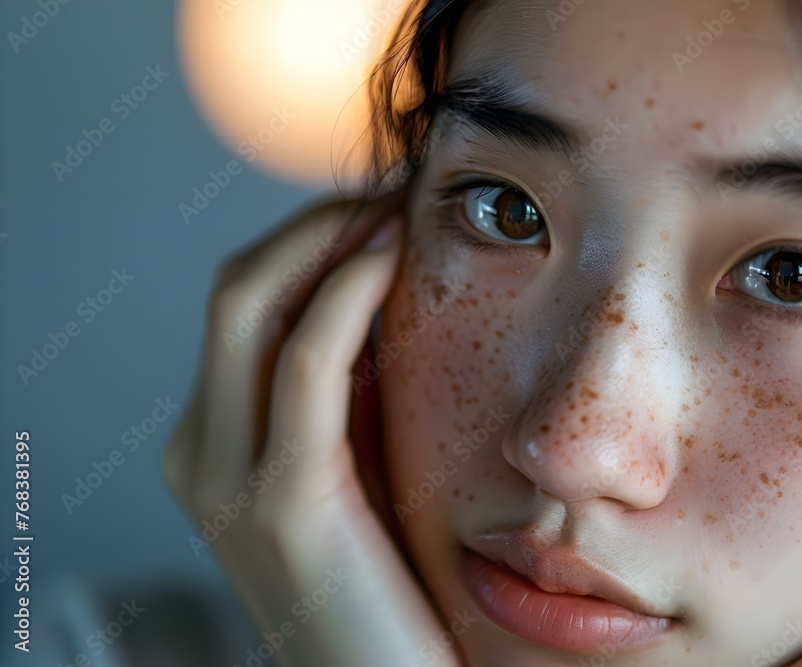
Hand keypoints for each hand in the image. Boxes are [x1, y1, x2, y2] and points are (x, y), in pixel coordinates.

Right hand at [164, 196, 463, 666]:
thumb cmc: (390, 579)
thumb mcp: (355, 467)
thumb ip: (347, 394)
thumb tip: (376, 291)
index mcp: (215, 444)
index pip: (244, 304)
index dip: (305, 240)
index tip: (374, 206)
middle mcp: (202, 453)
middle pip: (238, 289)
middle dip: (312, 225)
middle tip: (388, 192)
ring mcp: (230, 479)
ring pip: (252, 306)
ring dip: (325, 240)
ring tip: (393, 208)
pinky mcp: (285, 502)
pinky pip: (307, 363)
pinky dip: (344, 295)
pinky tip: (388, 259)